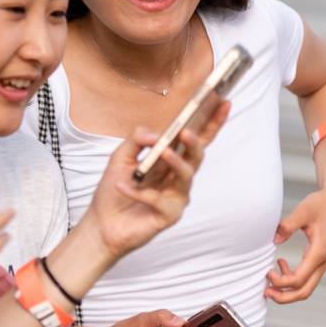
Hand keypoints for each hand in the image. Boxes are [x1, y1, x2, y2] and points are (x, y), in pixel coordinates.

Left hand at [83, 101, 229, 258]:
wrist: (102, 225)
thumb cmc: (114, 190)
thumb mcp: (121, 157)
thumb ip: (137, 139)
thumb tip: (156, 135)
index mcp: (171, 159)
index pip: (196, 138)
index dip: (211, 121)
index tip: (222, 101)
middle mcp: (178, 176)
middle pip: (198, 155)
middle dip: (196, 142)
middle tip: (187, 132)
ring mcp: (177, 196)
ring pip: (186, 175)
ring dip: (175, 162)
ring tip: (163, 153)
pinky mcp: (170, 215)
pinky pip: (159, 199)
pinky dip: (139, 191)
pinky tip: (124, 186)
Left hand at [266, 184, 325, 303]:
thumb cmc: (322, 204)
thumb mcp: (303, 211)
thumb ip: (288, 225)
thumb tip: (274, 239)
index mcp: (319, 253)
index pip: (298, 280)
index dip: (280, 282)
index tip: (267, 271)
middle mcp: (323, 261)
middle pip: (304, 292)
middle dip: (284, 296)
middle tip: (265, 291)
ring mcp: (323, 262)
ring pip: (306, 287)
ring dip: (287, 289)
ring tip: (270, 278)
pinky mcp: (320, 258)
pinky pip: (307, 277)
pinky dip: (292, 278)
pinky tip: (281, 263)